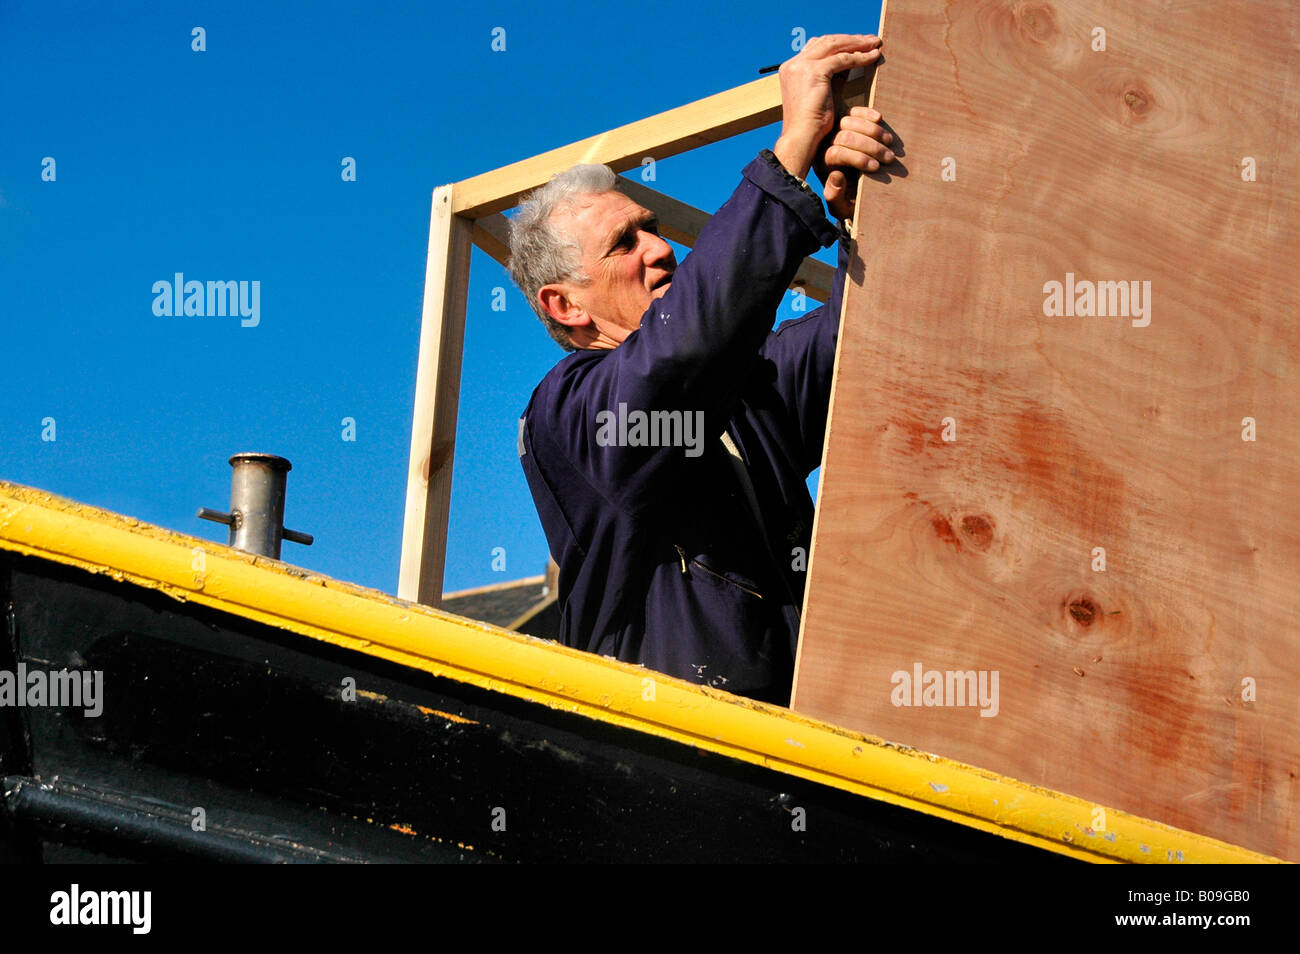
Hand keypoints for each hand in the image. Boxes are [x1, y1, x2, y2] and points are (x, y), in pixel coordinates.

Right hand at [773, 34, 882, 179]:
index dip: (838, 44)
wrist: (801, 139)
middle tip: (870, 40)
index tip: (856, 44)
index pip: (817, 47)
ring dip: (858, 44)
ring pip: (835, 45)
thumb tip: (849, 62)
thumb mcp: (822, 95)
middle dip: (850, 39)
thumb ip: (832, 77)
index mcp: (790, 69)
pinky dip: (860, 57)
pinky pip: (843, 59)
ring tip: (875, 44)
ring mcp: (802, 66)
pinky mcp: (814, 72)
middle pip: (826, 41)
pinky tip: (873, 57)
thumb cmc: (810, 126)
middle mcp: (793, 64)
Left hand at [814, 106, 894, 220]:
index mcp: (823, 164)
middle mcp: (826, 145)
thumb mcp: (842, 206)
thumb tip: (836, 175)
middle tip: (889, 157)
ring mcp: (835, 131)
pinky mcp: (846, 122)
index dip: (857, 159)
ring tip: (889, 142)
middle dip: (870, 147)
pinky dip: (866, 113)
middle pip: (845, 137)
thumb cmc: (849, 201)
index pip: (835, 153)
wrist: (857, 191)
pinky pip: (853, 111)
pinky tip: (879, 119)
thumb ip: (835, 196)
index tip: (876, 167)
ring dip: (872, 131)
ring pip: (849, 121)